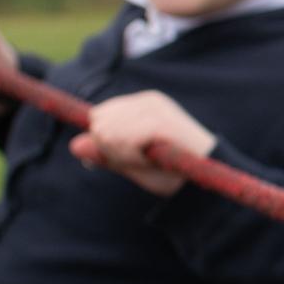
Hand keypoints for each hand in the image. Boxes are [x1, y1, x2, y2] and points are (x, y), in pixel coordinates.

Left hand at [71, 91, 216, 195]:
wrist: (208, 182)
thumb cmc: (172, 172)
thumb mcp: (132, 163)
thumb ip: (105, 153)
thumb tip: (75, 144)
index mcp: (141, 104)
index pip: (98, 115)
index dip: (105, 141)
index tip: (130, 155)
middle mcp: (147, 100)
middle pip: (98, 121)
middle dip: (110, 147)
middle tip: (141, 159)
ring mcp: (155, 109)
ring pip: (106, 131)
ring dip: (120, 154)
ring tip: (148, 160)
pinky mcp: (159, 122)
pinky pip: (121, 139)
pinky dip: (128, 155)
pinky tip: (149, 160)